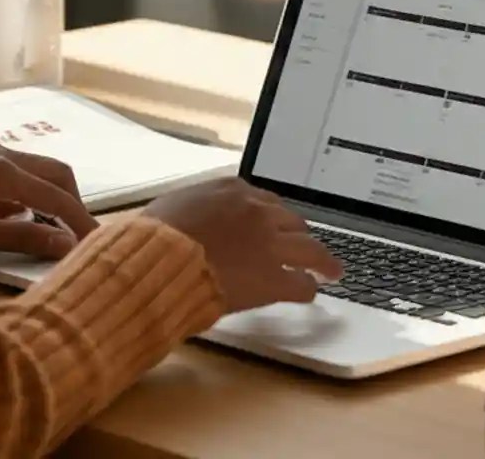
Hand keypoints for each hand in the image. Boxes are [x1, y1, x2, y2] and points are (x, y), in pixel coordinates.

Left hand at [0, 142, 97, 259]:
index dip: (78, 220)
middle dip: (73, 202)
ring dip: (53, 194)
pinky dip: (31, 190)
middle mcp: (1, 153)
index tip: (94, 241)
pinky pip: (19, 169)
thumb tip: (66, 244)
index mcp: (2, 171)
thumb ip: (23, 236)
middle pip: (56, 172)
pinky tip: (23, 213)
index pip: (56, 196)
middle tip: (79, 230)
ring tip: (56, 225)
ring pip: (39, 167)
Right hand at [143, 177, 342, 312]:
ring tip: (332, 271)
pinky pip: (300, 283)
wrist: (158, 261)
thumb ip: (190, 210)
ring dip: (322, 261)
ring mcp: (270, 244)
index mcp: (232, 190)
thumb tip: (183, 219)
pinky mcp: (273, 278)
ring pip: (309, 250)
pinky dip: (306, 288)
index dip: (270, 216)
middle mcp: (257, 212)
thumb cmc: (152, 237)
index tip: (272, 224)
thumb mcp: (170, 208)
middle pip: (292, 221)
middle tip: (304, 247)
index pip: (263, 200)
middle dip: (298, 234)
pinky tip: (310, 294)